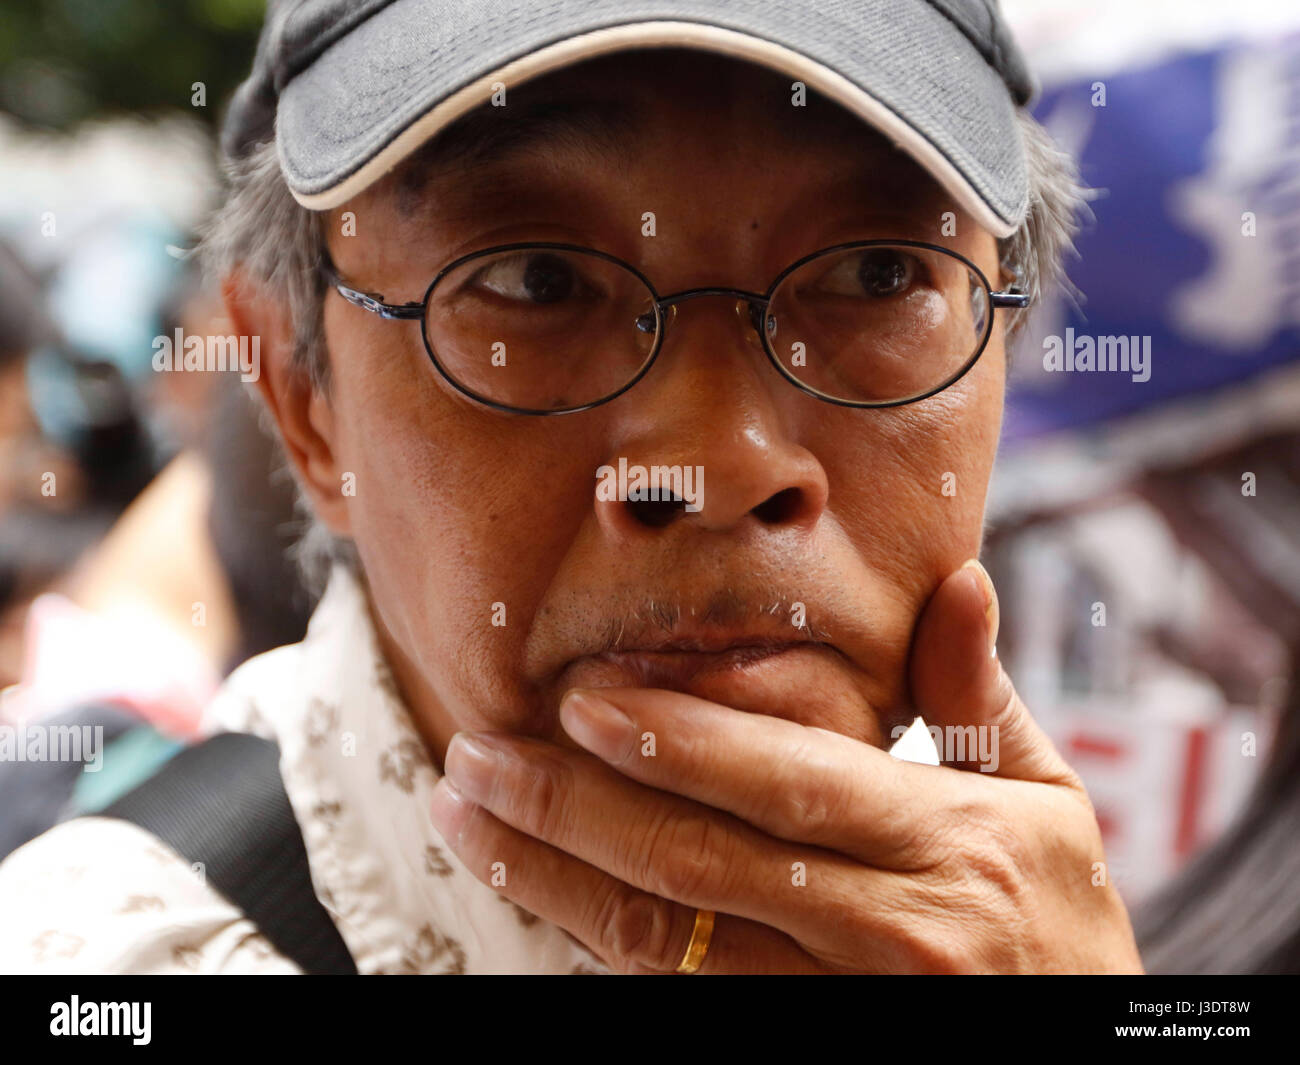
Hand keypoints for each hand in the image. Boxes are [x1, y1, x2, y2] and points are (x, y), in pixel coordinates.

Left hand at [429, 560, 1143, 972]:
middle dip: (572, 807)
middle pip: (699, 862)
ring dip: (553, 879)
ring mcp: (838, 1002)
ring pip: (667, 942)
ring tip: (470, 820)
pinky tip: (539, 893)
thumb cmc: (1063, 920)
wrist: (1096, 1056)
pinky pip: (679, 993)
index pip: (786, 783)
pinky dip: (598, 942)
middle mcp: (888, 929)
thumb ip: (978, 695)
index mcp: (947, 846)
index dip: (678, 741)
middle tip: (478, 757)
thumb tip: (957, 577)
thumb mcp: (1048, 803)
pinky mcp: (802, 1041)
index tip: (582, 699)